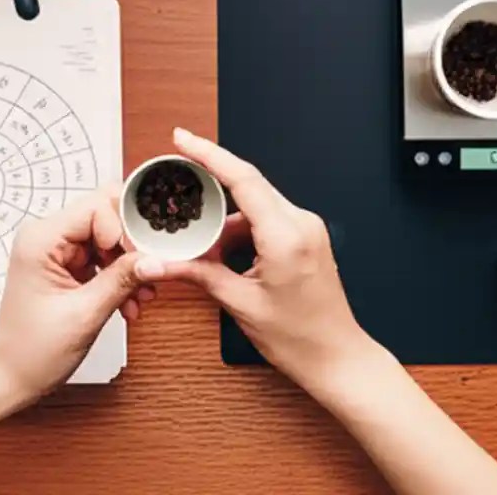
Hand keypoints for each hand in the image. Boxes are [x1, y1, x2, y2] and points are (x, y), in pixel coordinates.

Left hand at [0, 188, 155, 400]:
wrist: (13, 376)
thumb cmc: (31, 350)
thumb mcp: (85, 314)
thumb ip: (122, 280)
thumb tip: (154, 259)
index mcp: (40, 240)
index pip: (95, 208)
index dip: (124, 230)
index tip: (140, 257)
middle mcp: (46, 238)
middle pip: (104, 218)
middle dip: (131, 246)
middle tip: (149, 271)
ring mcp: (56, 252)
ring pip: (108, 239)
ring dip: (129, 266)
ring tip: (140, 295)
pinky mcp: (66, 267)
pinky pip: (103, 259)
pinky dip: (120, 277)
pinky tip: (130, 301)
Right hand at [135, 129, 374, 392]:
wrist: (336, 357)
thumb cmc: (301, 338)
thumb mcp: (240, 303)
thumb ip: (197, 275)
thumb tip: (160, 263)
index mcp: (286, 236)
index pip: (242, 179)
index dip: (208, 154)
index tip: (183, 139)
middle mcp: (301, 224)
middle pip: (247, 186)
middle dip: (209, 185)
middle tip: (179, 185)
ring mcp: (307, 229)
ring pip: (254, 204)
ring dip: (225, 217)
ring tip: (200, 241)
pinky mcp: (306, 237)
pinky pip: (266, 219)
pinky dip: (240, 229)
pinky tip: (222, 250)